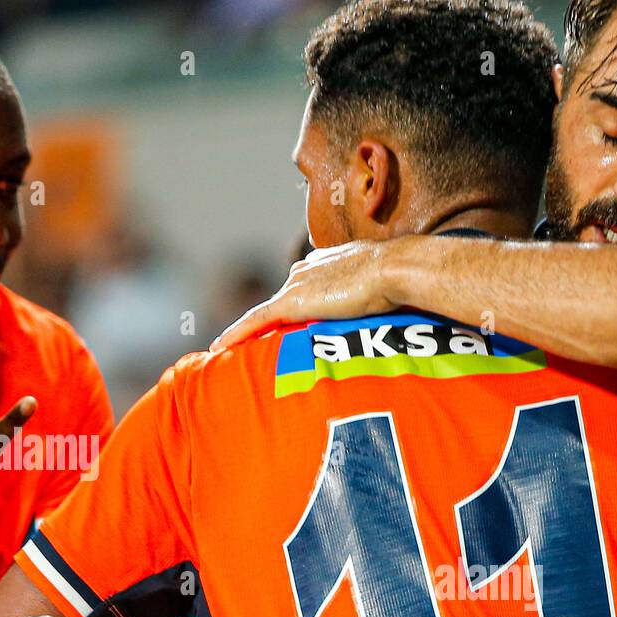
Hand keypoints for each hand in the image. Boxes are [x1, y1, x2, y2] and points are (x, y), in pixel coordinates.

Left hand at [211, 241, 395, 349]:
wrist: (392, 270)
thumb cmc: (397, 279)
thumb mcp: (379, 288)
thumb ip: (369, 297)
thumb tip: (378, 310)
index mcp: (325, 263)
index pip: (302, 288)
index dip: (296, 308)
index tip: (290, 323)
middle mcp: (305, 270)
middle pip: (281, 302)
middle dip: (270, 325)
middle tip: (255, 349)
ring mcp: (297, 285)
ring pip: (266, 314)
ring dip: (250, 334)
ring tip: (233, 353)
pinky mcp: (292, 302)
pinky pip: (256, 321)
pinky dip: (237, 333)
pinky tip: (219, 347)